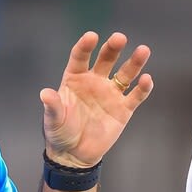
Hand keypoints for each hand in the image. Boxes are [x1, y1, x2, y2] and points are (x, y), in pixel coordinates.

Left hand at [40, 31, 153, 167]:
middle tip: (119, 38)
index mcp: (75, 78)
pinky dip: (142, 88)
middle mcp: (95, 81)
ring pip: (125, 74)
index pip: (80, 58)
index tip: (92, 36)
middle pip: (106, 60)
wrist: (74, 154)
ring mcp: (111, 94)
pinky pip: (135, 96)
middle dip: (112, 48)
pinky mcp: (123, 109)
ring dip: (135, 63)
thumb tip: (45, 93)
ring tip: (143, 50)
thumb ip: (53, 106)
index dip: (85, 47)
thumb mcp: (53, 119)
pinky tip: (147, 79)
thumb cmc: (60, 132)